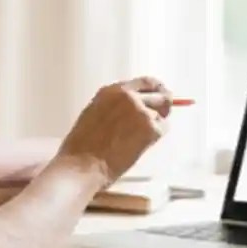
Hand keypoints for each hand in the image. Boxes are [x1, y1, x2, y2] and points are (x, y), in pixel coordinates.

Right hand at [57, 76, 172, 185]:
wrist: (82, 165)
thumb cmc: (83, 146)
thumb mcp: (95, 112)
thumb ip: (117, 105)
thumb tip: (138, 105)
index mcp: (112, 90)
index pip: (146, 82)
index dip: (157, 90)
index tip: (161, 96)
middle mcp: (128, 96)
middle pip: (161, 94)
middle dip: (163, 106)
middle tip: (160, 118)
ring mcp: (140, 110)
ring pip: (161, 113)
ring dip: (155, 125)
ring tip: (134, 140)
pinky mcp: (150, 127)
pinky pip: (163, 128)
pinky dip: (155, 137)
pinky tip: (138, 145)